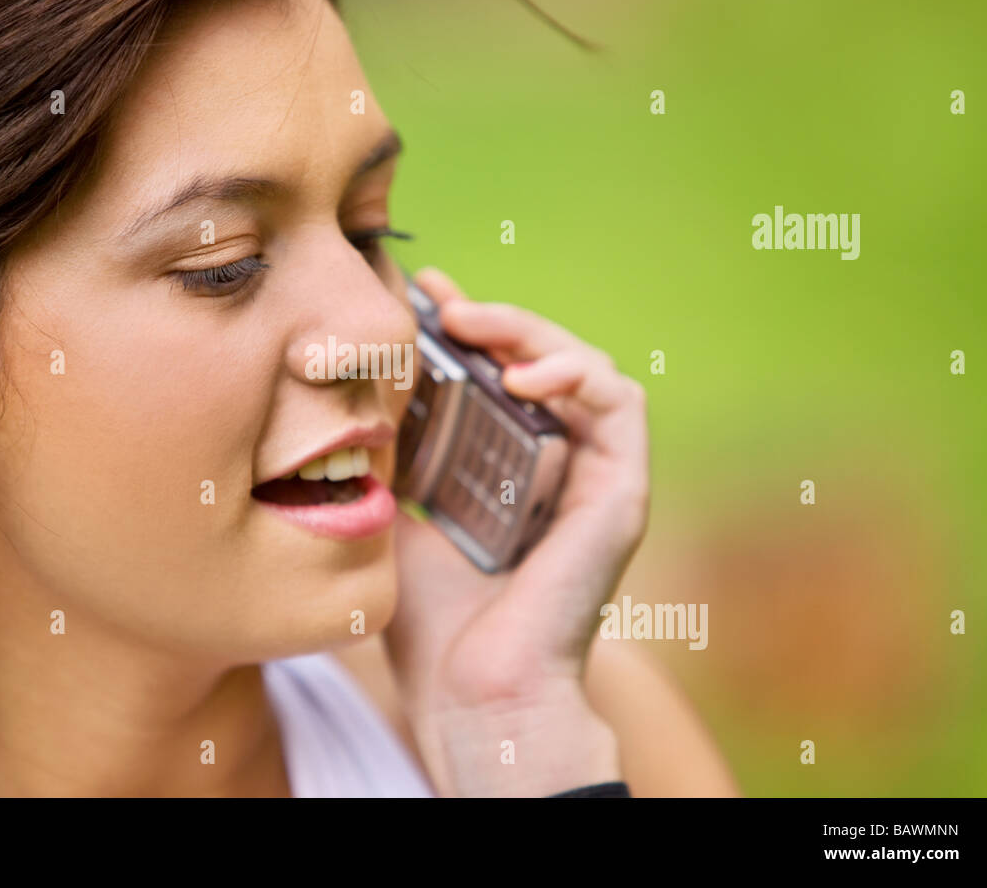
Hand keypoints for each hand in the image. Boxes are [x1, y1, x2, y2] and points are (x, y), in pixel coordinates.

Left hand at [383, 267, 649, 794]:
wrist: (468, 693)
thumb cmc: (431, 622)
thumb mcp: (399, 512)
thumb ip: (399, 451)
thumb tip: (364, 382)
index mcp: (512, 470)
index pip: (502, 374)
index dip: (470, 327)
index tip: (424, 292)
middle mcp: (559, 467)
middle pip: (546, 362)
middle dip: (497, 320)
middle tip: (445, 302)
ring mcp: (594, 479)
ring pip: (589, 370)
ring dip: (535, 336)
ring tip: (477, 328)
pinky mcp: (621, 493)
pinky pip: (623, 408)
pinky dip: (578, 376)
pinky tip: (522, 378)